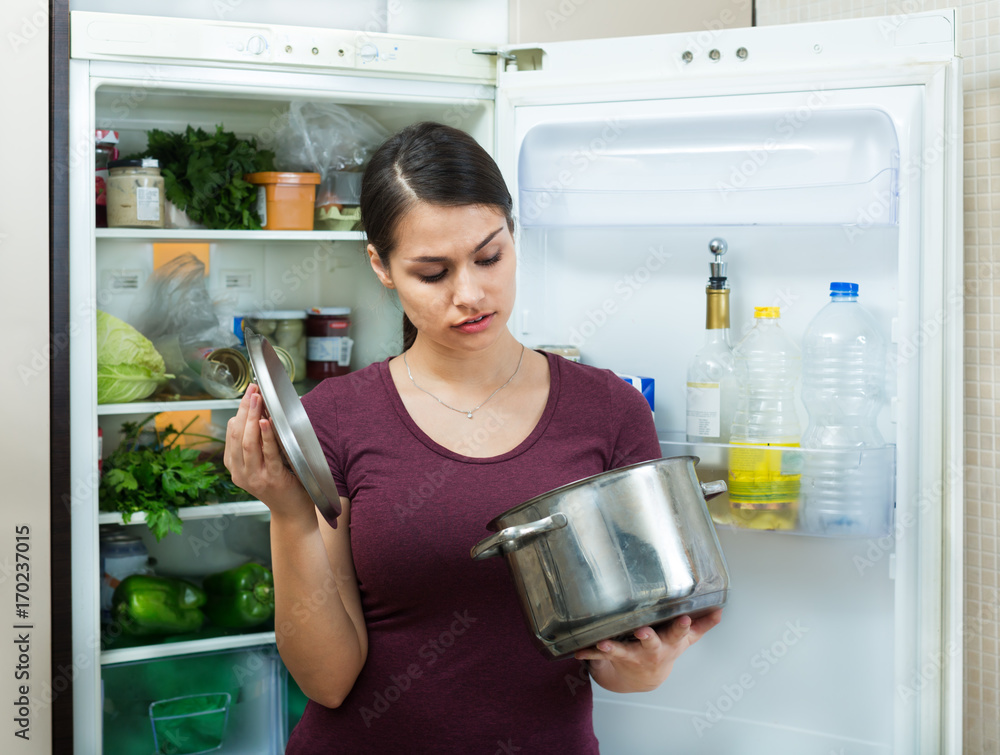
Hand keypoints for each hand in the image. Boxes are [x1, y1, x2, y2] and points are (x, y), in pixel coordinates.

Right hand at [224, 384, 310, 517]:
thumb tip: (255, 415)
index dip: (239, 411)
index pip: (231, 433)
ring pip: (248, 443)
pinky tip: (267, 422)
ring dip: (253, 418)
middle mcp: (240, 473)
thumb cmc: (280, 484)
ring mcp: (254, 477)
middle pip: (237, 434)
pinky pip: (268, 453)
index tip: (249, 394)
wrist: (291, 512)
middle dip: (245, 409)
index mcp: (234, 467)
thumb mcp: (261, 463)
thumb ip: (255, 445)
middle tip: (254, 391)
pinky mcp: (272, 479)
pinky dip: (267, 436)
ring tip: (259, 400)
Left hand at [573, 609, 722, 693]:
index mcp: (669, 643)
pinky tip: (578, 650)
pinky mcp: (613, 659)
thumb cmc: (664, 651)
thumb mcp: (684, 640)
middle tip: (643, 631)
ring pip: (622, 651)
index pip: (679, 633)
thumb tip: (720, 609)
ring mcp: (631, 656)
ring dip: (612, 647)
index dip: (682, 625)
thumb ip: (701, 625)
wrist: (642, 679)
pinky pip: (598, 656)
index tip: (683, 617)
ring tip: (603, 643)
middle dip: (648, 637)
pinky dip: (588, 653)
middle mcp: (651, 651)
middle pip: (651, 644)